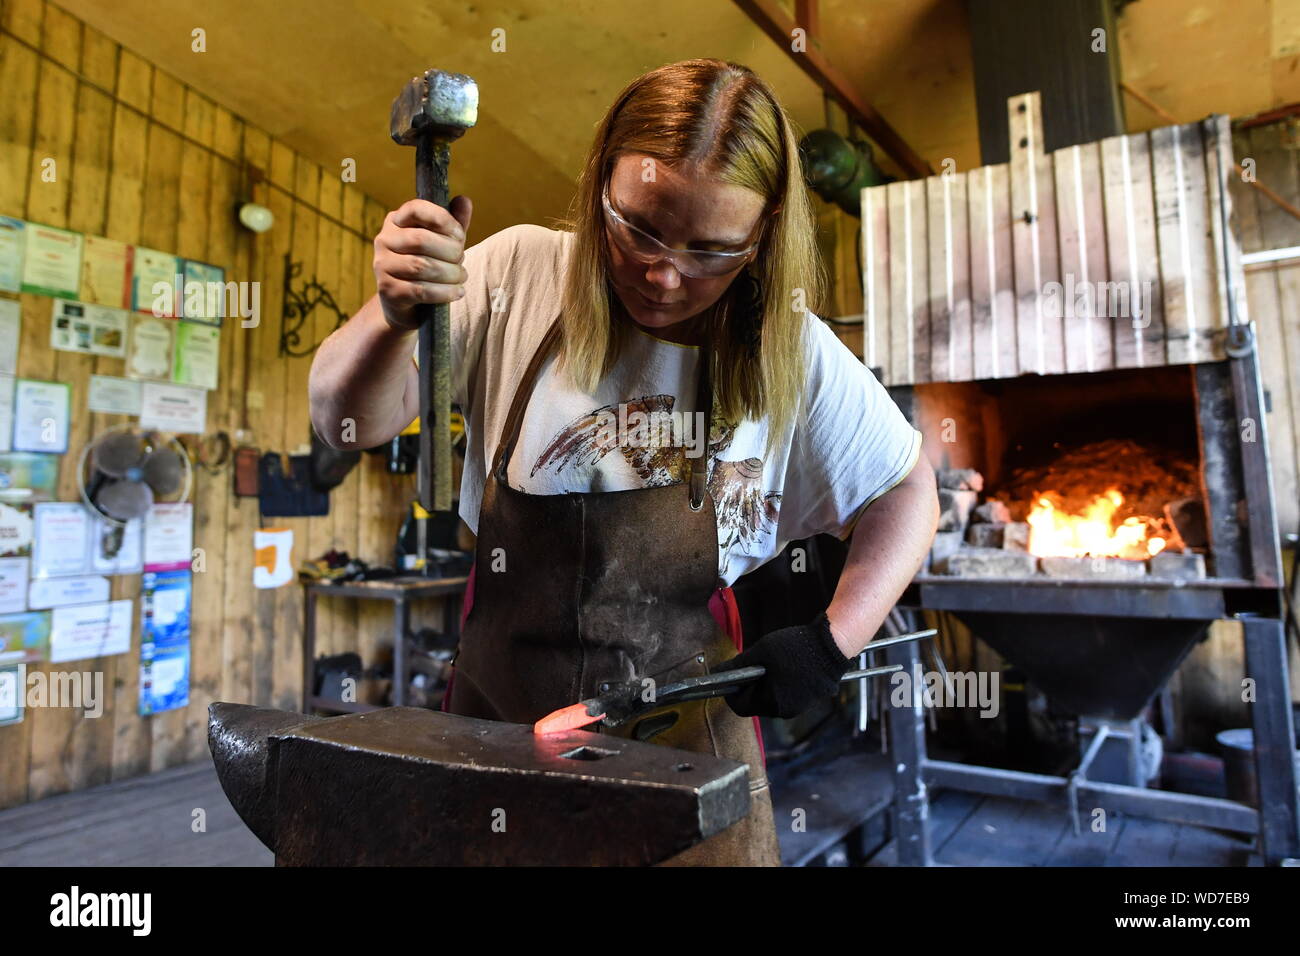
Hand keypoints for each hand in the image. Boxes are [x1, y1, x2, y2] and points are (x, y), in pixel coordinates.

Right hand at [373, 196, 472, 330]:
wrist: (406, 305)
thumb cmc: (428, 268)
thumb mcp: (442, 243)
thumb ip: (453, 223)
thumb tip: (464, 200)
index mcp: (396, 221)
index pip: (416, 209)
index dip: (442, 219)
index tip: (459, 236)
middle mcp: (384, 240)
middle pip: (421, 239)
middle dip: (450, 252)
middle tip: (461, 262)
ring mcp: (383, 266)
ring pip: (421, 266)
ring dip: (450, 274)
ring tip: (461, 278)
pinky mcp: (388, 291)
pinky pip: (420, 290)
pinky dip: (444, 292)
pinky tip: (457, 292)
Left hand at [714, 613, 851, 718]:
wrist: (833, 645)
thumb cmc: (797, 648)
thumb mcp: (761, 651)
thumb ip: (739, 665)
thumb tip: (720, 672)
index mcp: (773, 702)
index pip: (740, 706)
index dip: (730, 691)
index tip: (728, 677)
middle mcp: (786, 711)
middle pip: (755, 703)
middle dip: (748, 686)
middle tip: (749, 665)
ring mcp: (799, 707)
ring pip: (770, 699)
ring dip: (763, 683)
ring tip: (768, 662)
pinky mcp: (809, 699)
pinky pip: (785, 695)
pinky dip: (778, 683)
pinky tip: (783, 666)